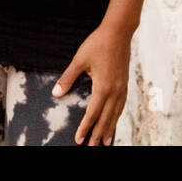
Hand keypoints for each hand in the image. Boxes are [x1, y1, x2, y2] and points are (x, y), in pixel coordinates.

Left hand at [53, 24, 130, 145]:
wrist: (118, 32)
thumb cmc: (98, 44)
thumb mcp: (79, 60)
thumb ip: (68, 78)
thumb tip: (57, 93)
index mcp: (103, 87)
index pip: (92, 113)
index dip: (85, 128)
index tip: (79, 140)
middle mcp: (115, 91)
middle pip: (106, 118)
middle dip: (98, 134)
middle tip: (92, 148)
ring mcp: (121, 88)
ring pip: (115, 113)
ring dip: (110, 128)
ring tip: (106, 141)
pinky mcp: (124, 83)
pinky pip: (121, 105)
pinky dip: (117, 116)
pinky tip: (114, 119)